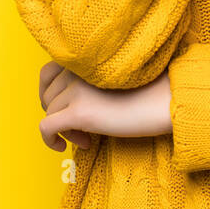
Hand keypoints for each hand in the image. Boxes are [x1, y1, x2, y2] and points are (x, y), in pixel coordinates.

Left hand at [38, 61, 172, 151]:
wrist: (164, 102)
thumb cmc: (144, 94)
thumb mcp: (108, 81)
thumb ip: (84, 83)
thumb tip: (62, 106)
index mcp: (83, 60)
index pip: (47, 73)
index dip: (51, 93)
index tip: (66, 109)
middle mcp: (76, 70)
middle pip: (47, 96)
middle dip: (58, 114)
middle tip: (80, 129)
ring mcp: (76, 90)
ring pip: (49, 112)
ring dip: (63, 129)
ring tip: (87, 138)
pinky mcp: (80, 111)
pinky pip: (46, 127)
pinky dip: (49, 140)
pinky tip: (62, 148)